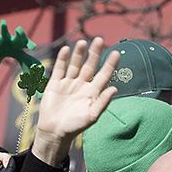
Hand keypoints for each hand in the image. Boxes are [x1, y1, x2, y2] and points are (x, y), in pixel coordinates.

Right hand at [32, 38, 117, 166]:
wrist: (54, 132)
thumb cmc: (75, 126)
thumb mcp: (92, 116)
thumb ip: (103, 102)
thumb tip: (115, 88)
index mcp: (93, 92)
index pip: (104, 75)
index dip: (110, 64)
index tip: (116, 52)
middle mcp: (82, 85)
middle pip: (90, 65)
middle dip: (95, 53)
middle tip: (99, 39)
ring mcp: (68, 83)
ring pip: (75, 65)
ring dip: (79, 54)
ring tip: (83, 42)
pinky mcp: (55, 84)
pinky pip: (59, 69)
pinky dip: (62, 60)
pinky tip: (66, 50)